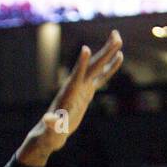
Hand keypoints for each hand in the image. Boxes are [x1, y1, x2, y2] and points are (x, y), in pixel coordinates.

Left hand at [16, 32, 123, 166]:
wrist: (53, 131)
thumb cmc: (52, 131)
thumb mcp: (53, 128)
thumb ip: (52, 123)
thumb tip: (47, 120)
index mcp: (69, 92)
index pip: (76, 76)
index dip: (81, 64)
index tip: (85, 49)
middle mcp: (77, 84)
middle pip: (92, 66)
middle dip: (104, 52)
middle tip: (116, 35)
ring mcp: (83, 86)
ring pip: (98, 67)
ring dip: (108, 52)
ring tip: (118, 37)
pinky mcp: (87, 90)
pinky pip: (101, 77)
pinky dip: (110, 67)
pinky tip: (119, 57)